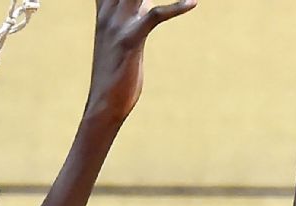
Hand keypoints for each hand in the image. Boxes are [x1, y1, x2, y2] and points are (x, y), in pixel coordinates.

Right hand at [86, 0, 196, 123]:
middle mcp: (109, 12)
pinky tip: (192, 2)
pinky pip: (155, 15)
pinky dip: (176, 7)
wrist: (103, 105)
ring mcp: (118, 25)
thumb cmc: (116, 72)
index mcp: (105, 10)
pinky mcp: (130, 40)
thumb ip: (131, 15)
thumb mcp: (121, 37)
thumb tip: (145, 4)